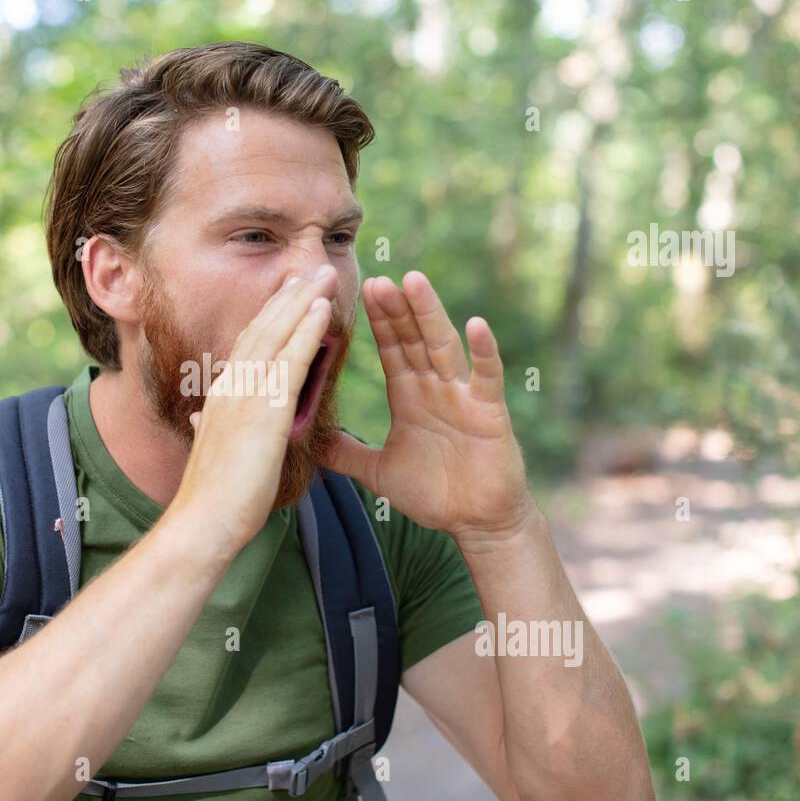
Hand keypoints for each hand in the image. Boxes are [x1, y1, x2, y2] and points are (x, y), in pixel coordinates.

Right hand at [170, 265, 338, 553]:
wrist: (203, 521)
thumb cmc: (212, 498)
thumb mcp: (212, 452)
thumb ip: (210, 428)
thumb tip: (202, 417)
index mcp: (222, 396)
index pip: (250, 344)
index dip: (270, 316)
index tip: (288, 293)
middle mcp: (231, 386)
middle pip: (263, 328)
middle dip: (288, 296)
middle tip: (310, 269)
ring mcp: (245, 395)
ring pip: (277, 335)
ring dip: (301, 301)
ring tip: (322, 274)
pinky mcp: (264, 409)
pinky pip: (289, 361)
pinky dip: (305, 331)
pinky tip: (321, 310)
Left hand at [322, 271, 535, 548]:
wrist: (476, 522)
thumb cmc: (434, 493)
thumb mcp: (378, 471)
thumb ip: (347, 453)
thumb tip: (311, 442)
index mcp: (409, 395)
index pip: (390, 348)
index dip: (377, 320)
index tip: (359, 289)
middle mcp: (435, 387)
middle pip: (412, 338)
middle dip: (395, 308)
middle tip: (375, 278)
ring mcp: (462, 395)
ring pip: (442, 346)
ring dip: (428, 314)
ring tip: (413, 281)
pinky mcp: (488, 411)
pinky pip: (485, 376)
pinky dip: (482, 351)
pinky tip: (475, 324)